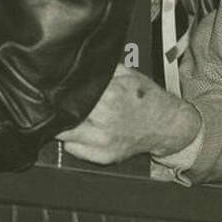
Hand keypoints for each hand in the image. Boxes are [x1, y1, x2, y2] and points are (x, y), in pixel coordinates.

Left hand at [57, 65, 200, 163]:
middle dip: (58, 107)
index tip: (54, 88)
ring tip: (68, 116)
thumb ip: (101, 69)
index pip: (71, 94)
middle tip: (56, 101)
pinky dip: (72, 140)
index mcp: (110, 96)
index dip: (60, 90)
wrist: (167, 125)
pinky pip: (74, 150)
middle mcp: (105, 121)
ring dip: (62, 125)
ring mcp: (103, 142)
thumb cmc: (148, 99)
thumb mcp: (127, 74)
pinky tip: (80, 130)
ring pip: (64, 134)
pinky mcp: (104, 157)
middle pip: (64, 115)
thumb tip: (78, 64)